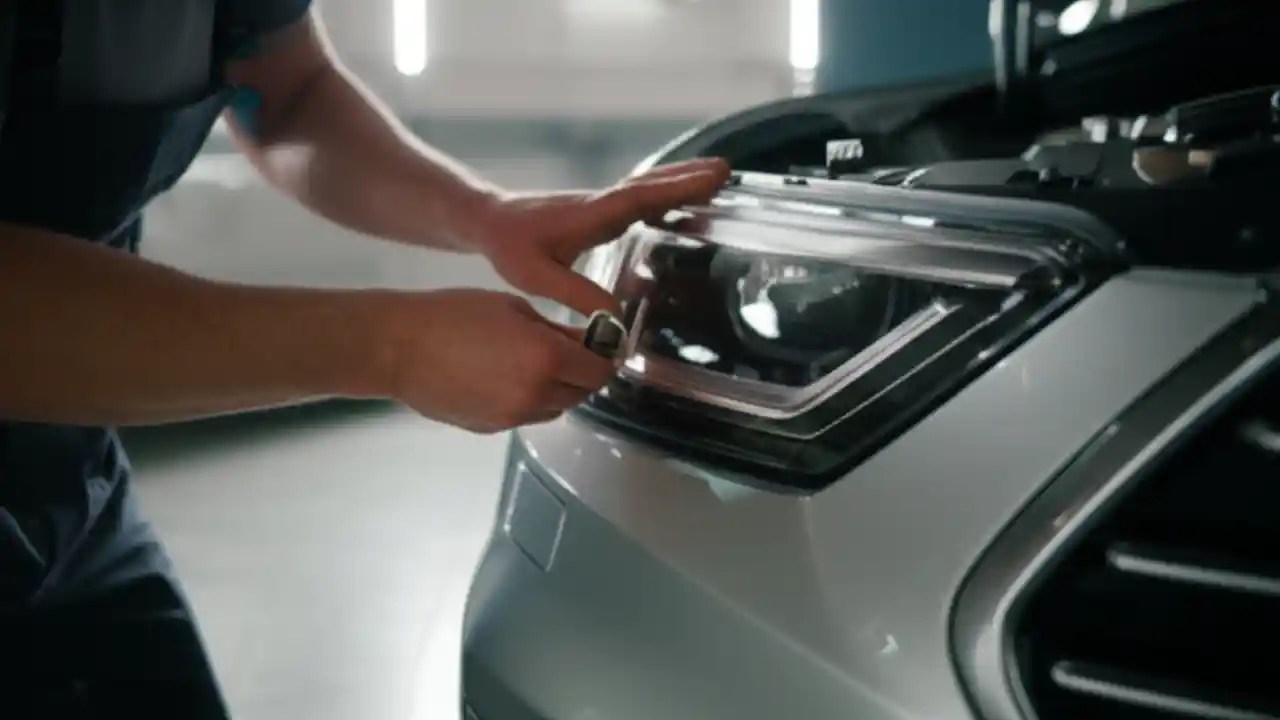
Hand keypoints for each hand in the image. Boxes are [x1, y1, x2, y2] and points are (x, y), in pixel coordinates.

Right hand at [383, 289, 615, 432]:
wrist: (399, 348)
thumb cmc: (456, 314)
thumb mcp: (514, 308)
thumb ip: (556, 330)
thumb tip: (585, 343)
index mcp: (548, 359)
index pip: (599, 371)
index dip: (602, 357)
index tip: (597, 345)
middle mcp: (538, 395)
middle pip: (582, 394)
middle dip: (581, 374)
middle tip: (567, 352)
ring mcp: (514, 417)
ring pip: (556, 409)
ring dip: (557, 390)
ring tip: (533, 365)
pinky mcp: (493, 428)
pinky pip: (527, 416)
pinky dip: (529, 401)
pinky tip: (505, 379)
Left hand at [472, 158, 730, 315]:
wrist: (490, 221)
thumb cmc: (510, 246)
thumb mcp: (536, 277)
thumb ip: (575, 296)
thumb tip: (615, 321)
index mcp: (590, 214)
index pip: (639, 197)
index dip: (675, 189)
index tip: (710, 179)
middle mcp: (601, 203)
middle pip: (652, 186)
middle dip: (689, 179)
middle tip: (727, 171)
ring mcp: (602, 205)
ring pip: (648, 189)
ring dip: (681, 183)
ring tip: (718, 180)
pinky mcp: (600, 213)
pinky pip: (640, 201)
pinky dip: (666, 198)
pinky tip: (682, 209)